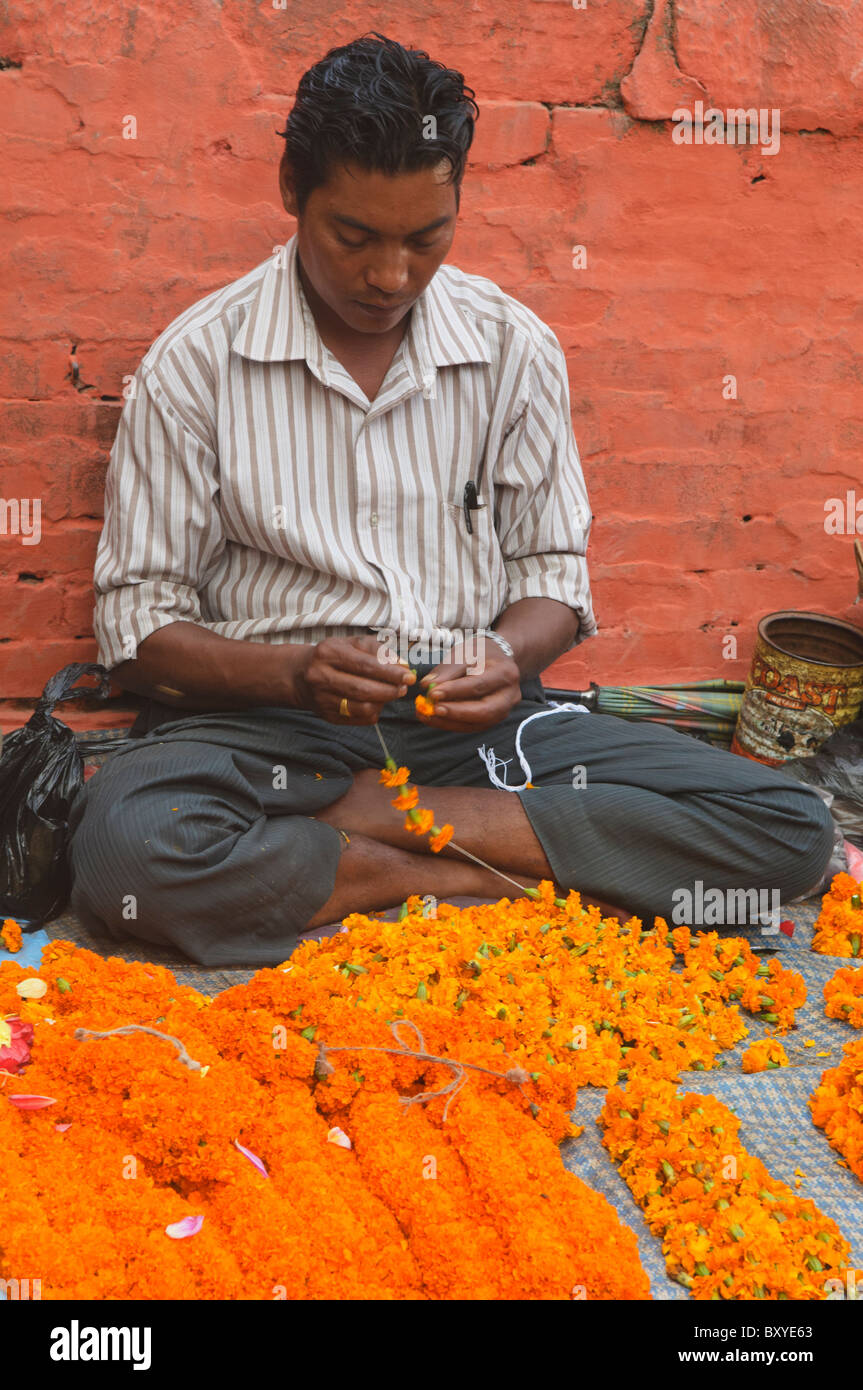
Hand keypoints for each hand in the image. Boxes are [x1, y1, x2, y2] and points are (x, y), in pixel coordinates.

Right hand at [297, 634, 413, 724]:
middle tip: (403, 688)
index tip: (409, 676)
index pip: (365, 666)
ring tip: (391, 694)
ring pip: (362, 707)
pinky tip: (376, 702)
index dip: (390, 673)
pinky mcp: (326, 715)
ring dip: (383, 702)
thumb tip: (402, 665)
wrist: (299, 675)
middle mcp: (321, 676)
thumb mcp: (352, 644)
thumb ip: (378, 650)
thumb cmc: (333, 655)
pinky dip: (374, 712)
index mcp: (328, 653)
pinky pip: (358, 718)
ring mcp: (322, 699)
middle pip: (363, 690)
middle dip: (390, 690)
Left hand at [415, 640, 521, 732]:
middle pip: (484, 710)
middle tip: (433, 709)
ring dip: (451, 721)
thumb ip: (447, 669)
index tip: (432, 692)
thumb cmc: (481, 654)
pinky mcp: (495, 719)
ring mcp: (505, 710)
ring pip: (479, 722)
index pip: (479, 685)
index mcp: (505, 672)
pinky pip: (473, 726)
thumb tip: (427, 685)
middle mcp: (510, 694)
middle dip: (456, 712)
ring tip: (428, 714)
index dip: (455, 691)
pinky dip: (452, 724)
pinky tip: (435, 718)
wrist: (499, 659)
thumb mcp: (465, 652)